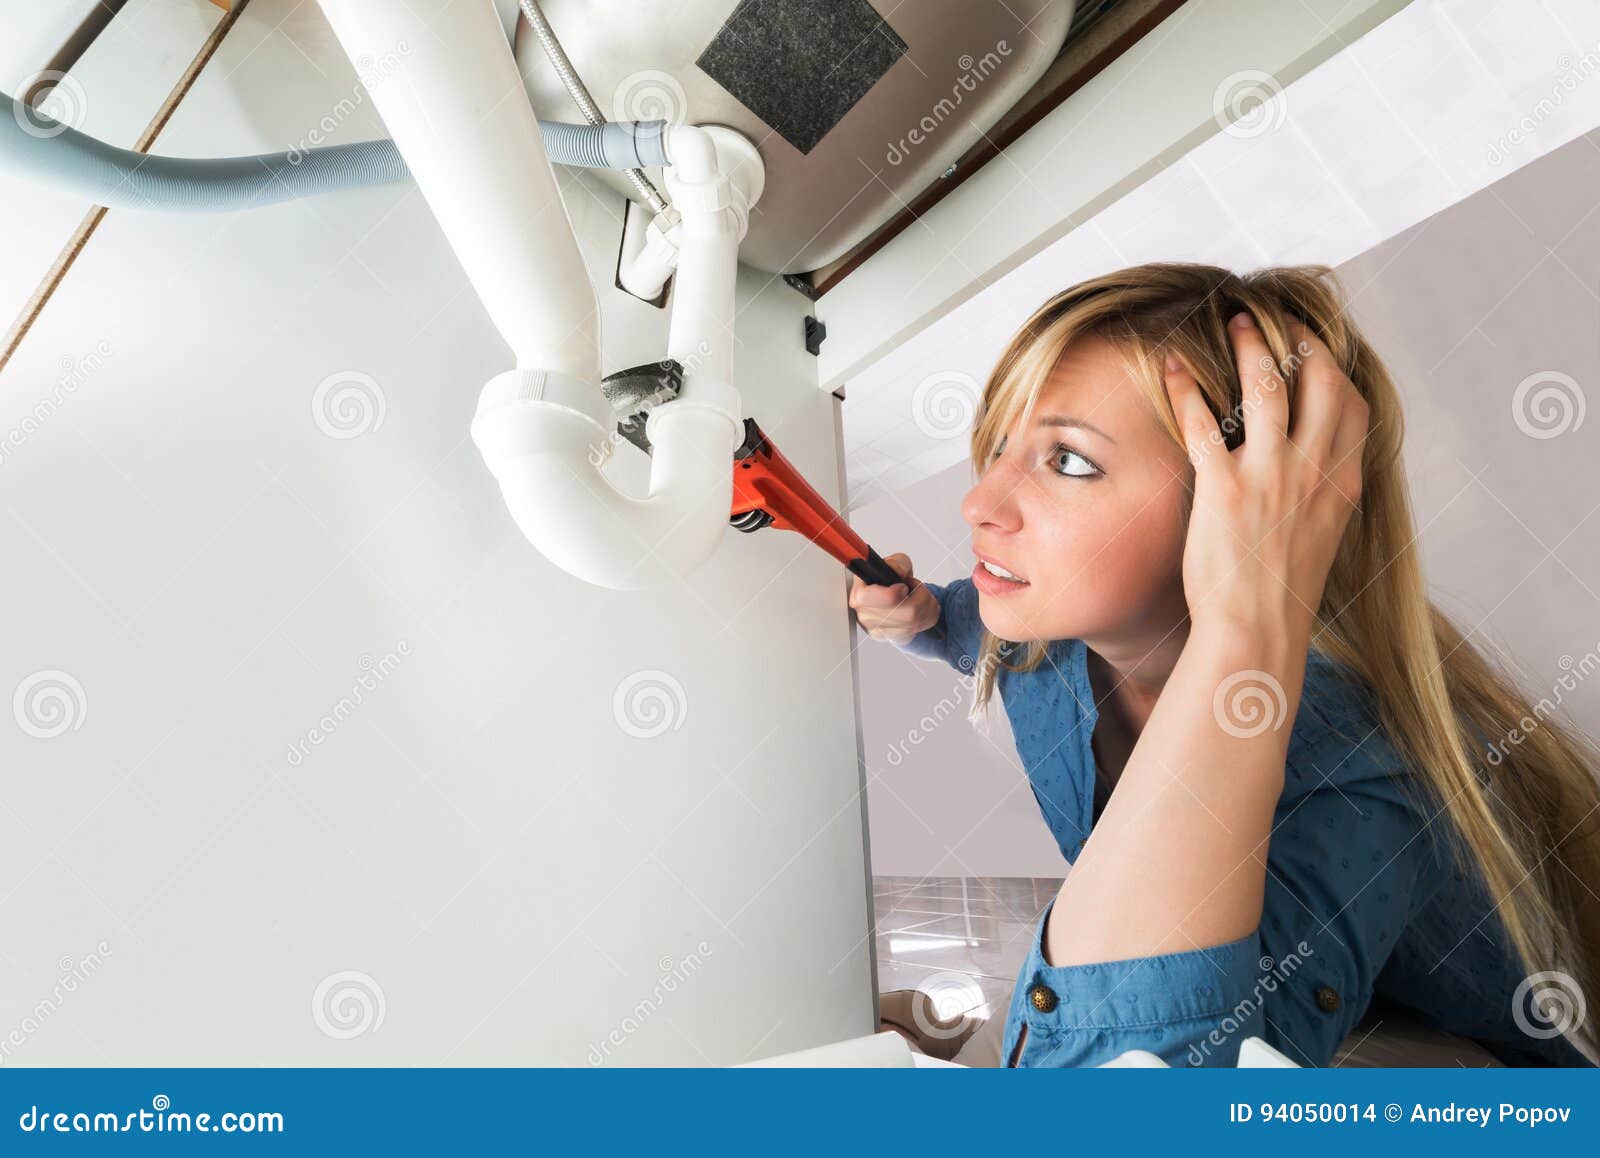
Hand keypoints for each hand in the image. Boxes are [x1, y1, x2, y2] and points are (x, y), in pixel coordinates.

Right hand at [848, 552, 937, 642]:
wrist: (890, 596)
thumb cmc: (887, 579)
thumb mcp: (892, 563)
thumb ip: (895, 564)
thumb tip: (898, 573)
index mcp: (860, 595)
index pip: (880, 601)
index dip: (895, 593)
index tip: (903, 586)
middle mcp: (866, 616)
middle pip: (908, 613)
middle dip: (922, 595)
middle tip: (916, 586)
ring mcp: (879, 631)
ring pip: (918, 621)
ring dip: (928, 604)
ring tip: (922, 594)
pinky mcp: (893, 638)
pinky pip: (920, 628)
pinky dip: (928, 615)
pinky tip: (922, 607)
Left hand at [1163, 312, 1368, 640]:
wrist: (1257, 632)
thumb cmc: (1280, 595)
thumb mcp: (1321, 539)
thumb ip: (1320, 498)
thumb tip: (1312, 477)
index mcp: (1342, 485)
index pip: (1354, 406)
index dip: (1335, 367)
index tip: (1316, 348)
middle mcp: (1314, 472)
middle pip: (1322, 380)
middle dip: (1301, 340)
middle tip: (1278, 320)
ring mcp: (1271, 476)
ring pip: (1270, 386)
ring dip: (1252, 346)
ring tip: (1234, 321)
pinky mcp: (1225, 488)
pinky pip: (1204, 422)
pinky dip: (1187, 388)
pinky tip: (1174, 368)